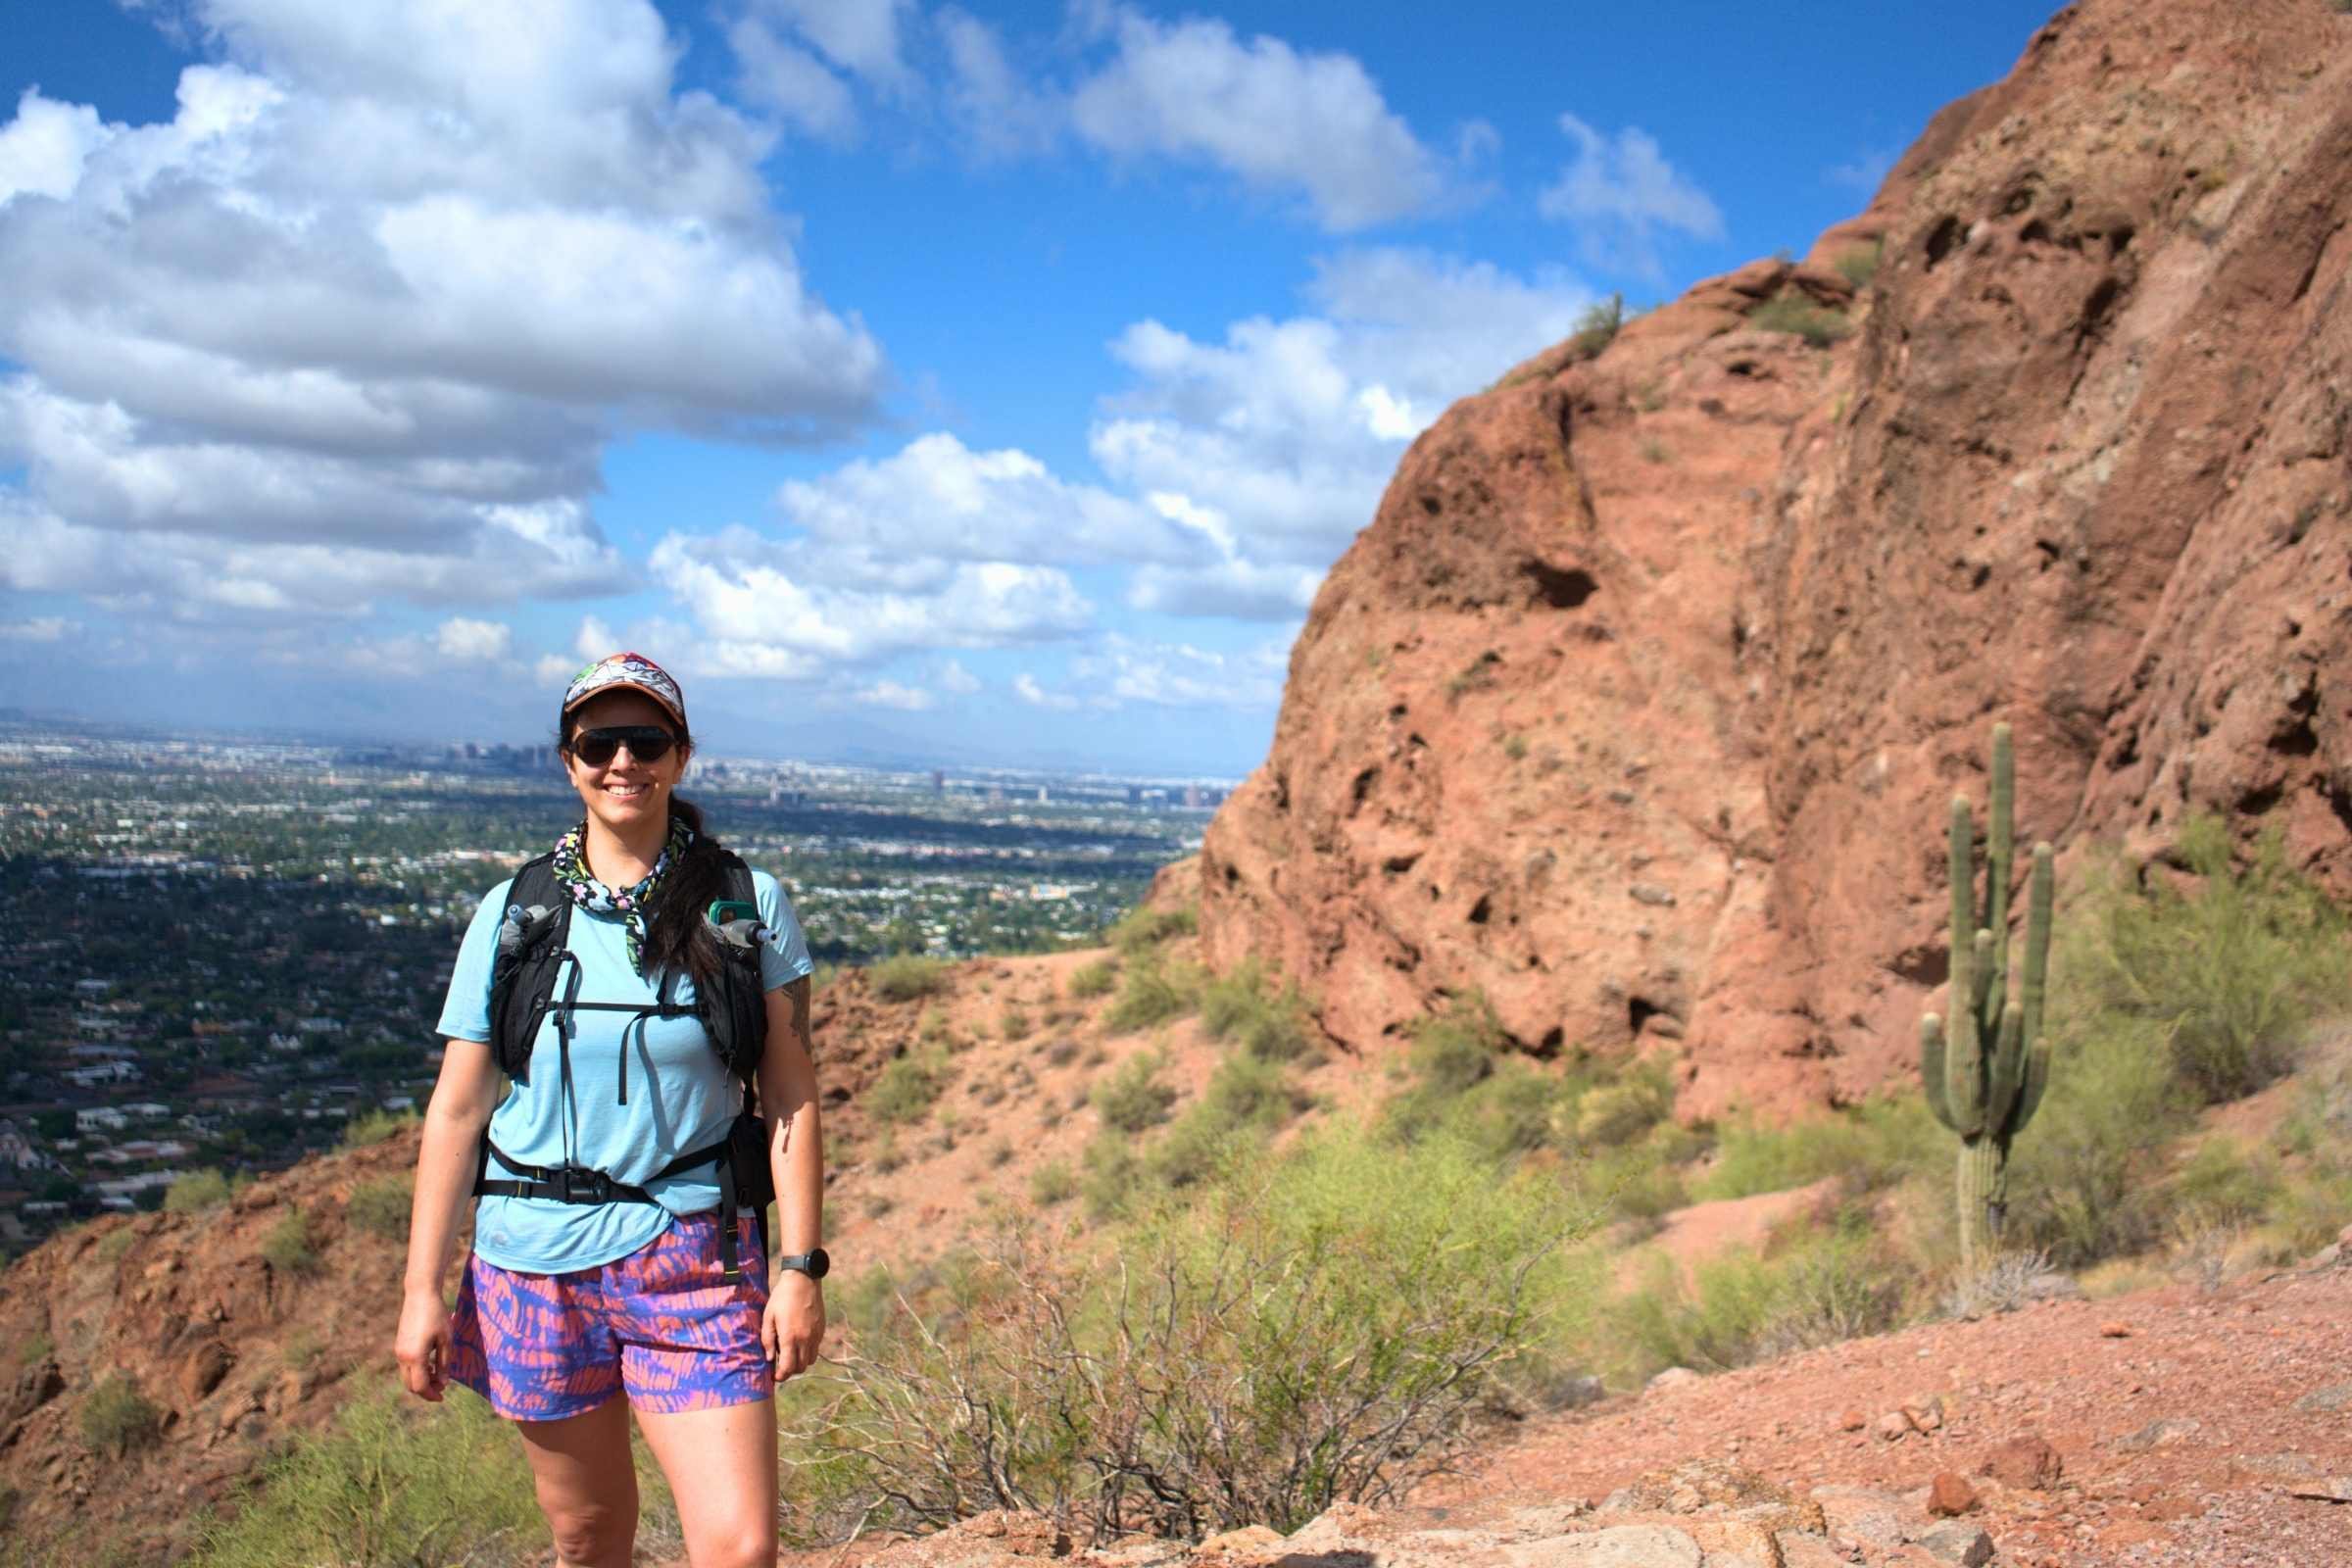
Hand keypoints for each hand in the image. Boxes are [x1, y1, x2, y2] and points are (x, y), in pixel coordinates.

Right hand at [393, 1287, 450, 1401]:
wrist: (420, 1295)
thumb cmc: (437, 1315)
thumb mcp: (446, 1340)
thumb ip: (444, 1363)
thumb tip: (443, 1383)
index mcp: (415, 1357)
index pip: (420, 1386)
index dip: (431, 1394)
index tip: (443, 1396)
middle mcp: (402, 1357)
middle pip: (411, 1385)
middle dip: (426, 1390)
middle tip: (442, 1387)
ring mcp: (398, 1351)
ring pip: (407, 1376)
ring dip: (421, 1380)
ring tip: (438, 1374)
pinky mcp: (399, 1345)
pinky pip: (405, 1366)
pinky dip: (416, 1371)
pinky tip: (430, 1364)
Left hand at [762, 1270, 824, 1380]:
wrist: (803, 1280)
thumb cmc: (782, 1298)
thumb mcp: (768, 1317)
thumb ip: (768, 1339)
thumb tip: (770, 1358)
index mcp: (790, 1337)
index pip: (788, 1368)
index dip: (781, 1376)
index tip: (775, 1376)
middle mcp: (806, 1339)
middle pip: (800, 1368)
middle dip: (790, 1371)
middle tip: (781, 1364)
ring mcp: (816, 1334)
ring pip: (810, 1360)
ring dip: (800, 1361)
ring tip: (791, 1352)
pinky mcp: (821, 1329)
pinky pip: (816, 1348)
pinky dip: (808, 1351)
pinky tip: (799, 1340)